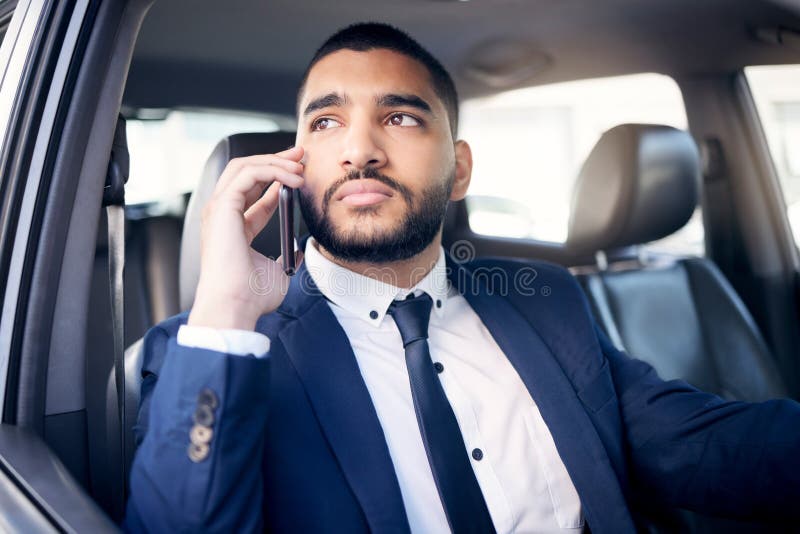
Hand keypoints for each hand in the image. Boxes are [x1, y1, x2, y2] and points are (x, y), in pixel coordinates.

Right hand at [188, 146, 304, 330]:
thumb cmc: (251, 296)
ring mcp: (219, 209)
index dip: (279, 180)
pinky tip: (292, 177)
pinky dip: (272, 169)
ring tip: (300, 166)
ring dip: (275, 161)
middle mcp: (223, 215)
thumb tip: (298, 251)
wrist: (237, 305)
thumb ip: (287, 257)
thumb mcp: (278, 272)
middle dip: (275, 160)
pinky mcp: (222, 206)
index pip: (256, 194)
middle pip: (247, 173)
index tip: (302, 173)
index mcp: (233, 229)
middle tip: (301, 156)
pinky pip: (247, 173)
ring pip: (245, 167)